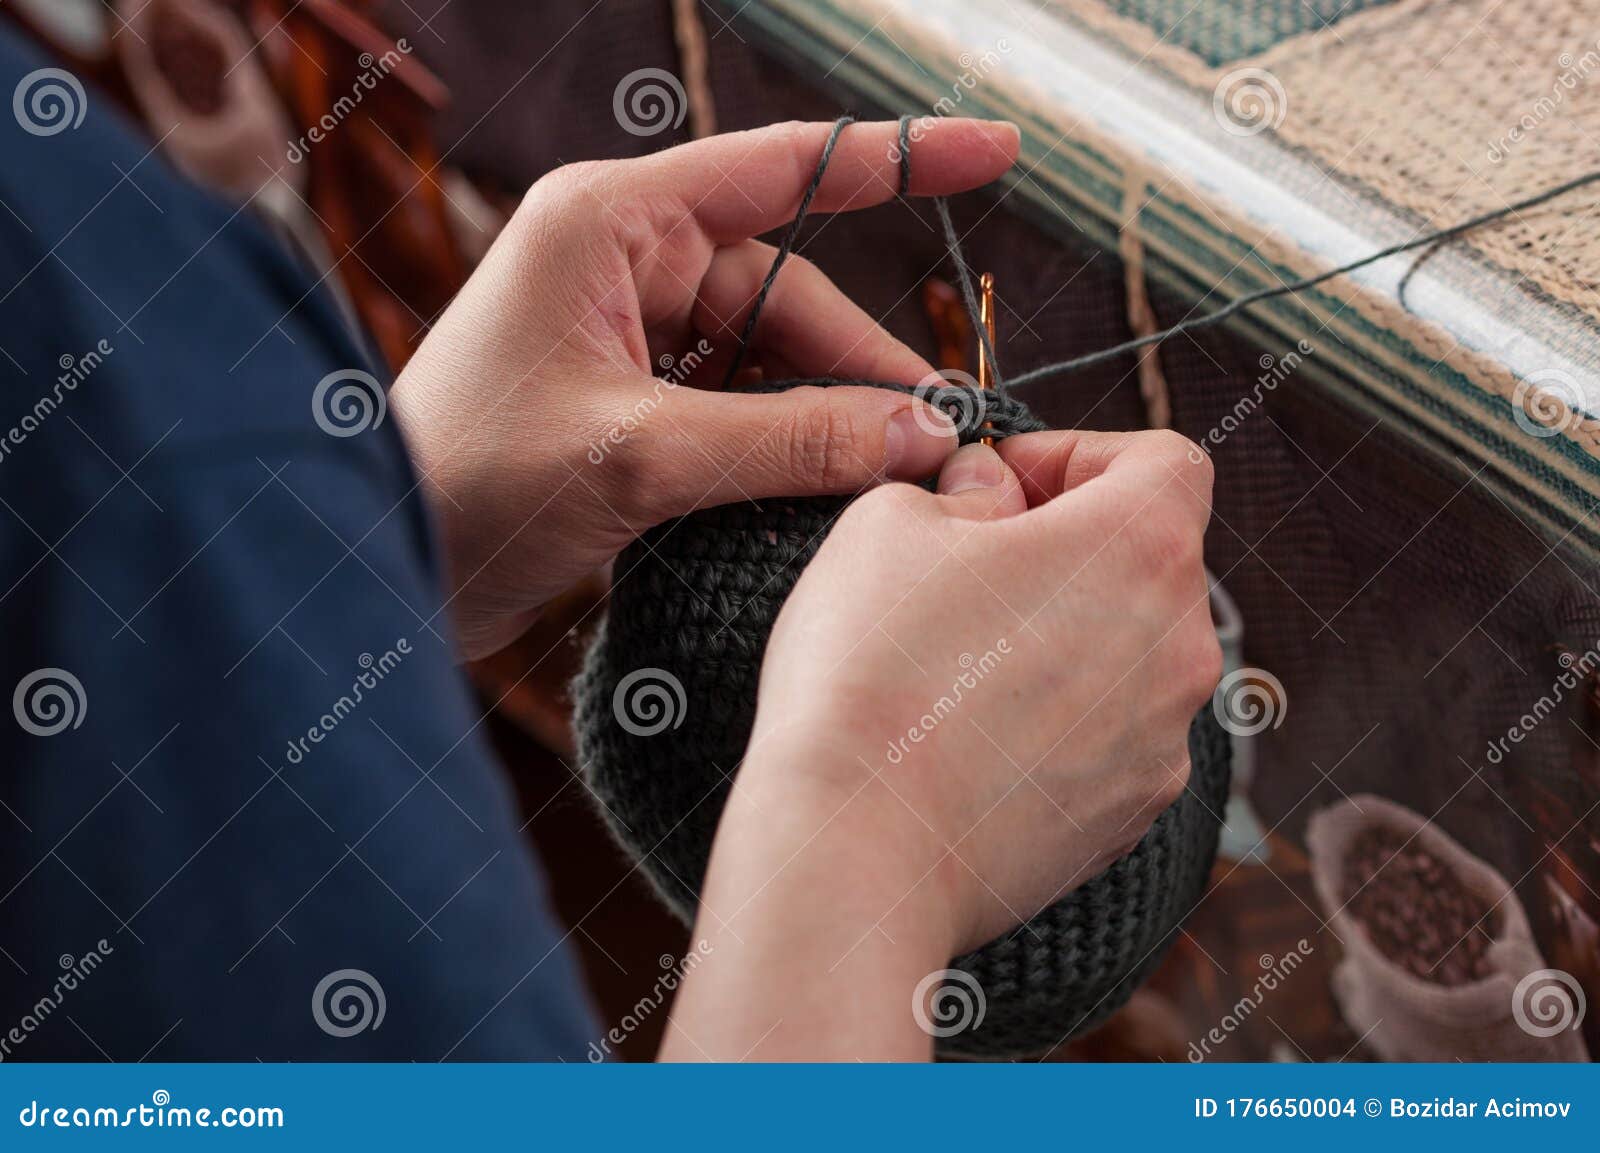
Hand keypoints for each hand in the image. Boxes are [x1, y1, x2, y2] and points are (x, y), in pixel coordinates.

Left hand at [390, 118, 1019, 657]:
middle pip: (790, 298)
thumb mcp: (640, 458)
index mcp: (613, 223)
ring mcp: (629, 333)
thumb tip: (923, 433)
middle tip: (940, 444)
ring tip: (884, 486)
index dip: (899, 159)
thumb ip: (789, 438)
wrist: (379, 566)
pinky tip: (819, 498)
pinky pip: (737, 406)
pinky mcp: (630, 400)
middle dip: (861, 369)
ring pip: (770, 362)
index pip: (784, 167)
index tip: (998, 150)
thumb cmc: (469, 484)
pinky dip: (781, 448)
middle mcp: (627, 262)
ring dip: (823, 420)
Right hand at [664, 431, 1219, 1058]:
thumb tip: (990, 495)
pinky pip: (1107, 737)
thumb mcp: (889, 523)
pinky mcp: (1130, 816)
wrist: (859, 851)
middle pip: (1146, 561)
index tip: (1002, 482)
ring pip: (1126, 654)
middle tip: (963, 565)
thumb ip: (962, 487)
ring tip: (958, 661)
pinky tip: (970, 736)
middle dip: (1064, 547)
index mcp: (1140, 548)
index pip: (1163, 461)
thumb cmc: (872, 674)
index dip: (1078, 454)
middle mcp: (1181, 646)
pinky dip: (1056, 720)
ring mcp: (1165, 742)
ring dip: (1061, 636)